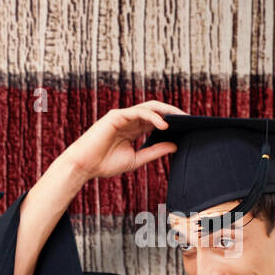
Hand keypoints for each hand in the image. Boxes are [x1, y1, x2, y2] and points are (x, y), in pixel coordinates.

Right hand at [58, 101, 184, 182]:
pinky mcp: (116, 116)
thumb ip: (154, 152)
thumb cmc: (104, 164)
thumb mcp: (135, 159)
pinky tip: (164, 125)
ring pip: (150, 107)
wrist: (83, 166)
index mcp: (133, 129)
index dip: (173, 122)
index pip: (157, 121)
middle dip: (174, 113)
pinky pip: (139, 112)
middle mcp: (129, 120)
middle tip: (191, 120)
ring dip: (167, 111)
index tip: (188, 127)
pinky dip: (153, 117)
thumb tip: (175, 145)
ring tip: (182, 119)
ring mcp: (123, 116)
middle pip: (157, 111)